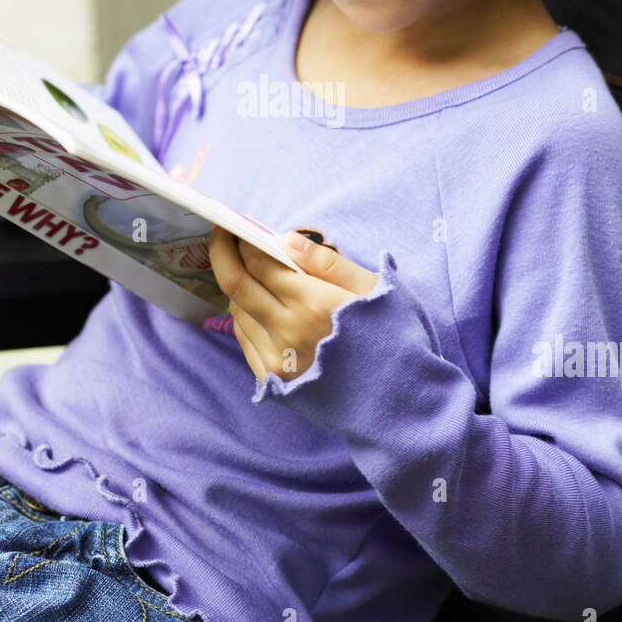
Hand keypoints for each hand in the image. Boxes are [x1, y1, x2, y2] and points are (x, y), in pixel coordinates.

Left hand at [208, 225, 379, 383]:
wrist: (398, 396)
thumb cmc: (392, 334)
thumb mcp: (372, 288)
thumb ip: (326, 262)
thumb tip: (286, 239)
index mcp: (313, 303)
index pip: (259, 262)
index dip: (242, 239)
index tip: (237, 225)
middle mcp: (288, 332)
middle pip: (236, 284)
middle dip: (223, 253)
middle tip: (223, 236)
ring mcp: (277, 360)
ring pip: (237, 310)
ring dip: (239, 286)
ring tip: (250, 271)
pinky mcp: (273, 380)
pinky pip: (244, 338)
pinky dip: (245, 315)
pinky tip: (261, 305)